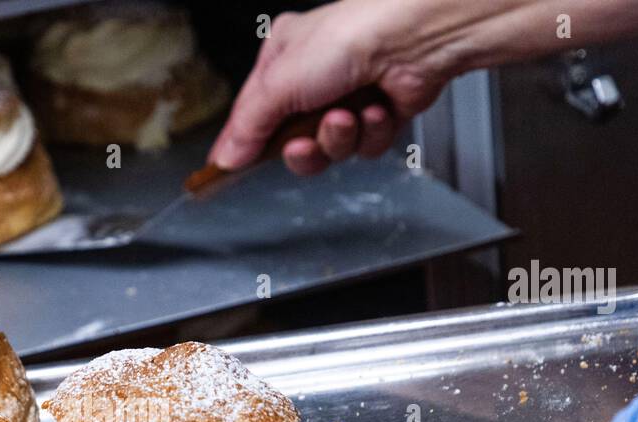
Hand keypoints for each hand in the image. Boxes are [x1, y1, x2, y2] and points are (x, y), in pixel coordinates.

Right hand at [209, 1, 459, 174]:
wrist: (413, 38)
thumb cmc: (348, 37)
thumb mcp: (278, 84)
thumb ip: (247, 127)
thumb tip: (224, 158)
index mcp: (284, 57)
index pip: (254, 113)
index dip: (246, 144)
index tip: (232, 169)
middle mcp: (316, 76)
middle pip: (292, 140)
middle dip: (304, 146)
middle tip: (305, 140)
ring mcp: (350, 95)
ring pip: (330, 147)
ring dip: (339, 139)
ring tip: (348, 116)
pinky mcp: (381, 111)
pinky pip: (365, 146)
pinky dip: (371, 132)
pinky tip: (377, 108)